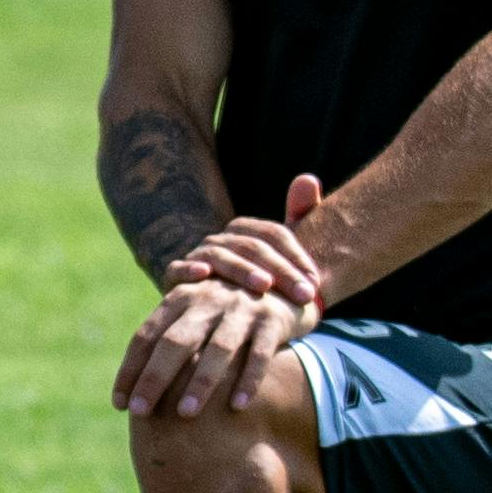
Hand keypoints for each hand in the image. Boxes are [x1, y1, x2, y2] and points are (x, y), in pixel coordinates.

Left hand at [114, 268, 317, 420]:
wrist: (282, 282)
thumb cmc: (226, 312)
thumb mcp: (195, 313)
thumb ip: (167, 338)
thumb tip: (134, 389)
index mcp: (180, 299)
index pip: (146, 336)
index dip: (131, 369)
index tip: (119, 404)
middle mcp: (206, 300)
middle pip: (175, 342)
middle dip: (154, 377)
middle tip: (139, 411)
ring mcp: (240, 309)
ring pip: (217, 348)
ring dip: (200, 382)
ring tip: (185, 414)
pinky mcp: (271, 320)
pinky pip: (259, 353)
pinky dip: (249, 379)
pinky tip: (237, 407)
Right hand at [164, 173, 332, 313]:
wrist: (221, 314)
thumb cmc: (260, 287)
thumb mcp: (283, 259)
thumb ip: (299, 212)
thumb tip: (309, 178)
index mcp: (246, 231)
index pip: (274, 234)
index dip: (296, 255)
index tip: (316, 282)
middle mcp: (221, 239)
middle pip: (252, 246)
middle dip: (280, 270)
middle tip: (304, 294)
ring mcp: (197, 255)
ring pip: (219, 255)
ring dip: (242, 269)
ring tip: (264, 286)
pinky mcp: (175, 276)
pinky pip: (177, 269)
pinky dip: (188, 269)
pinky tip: (203, 274)